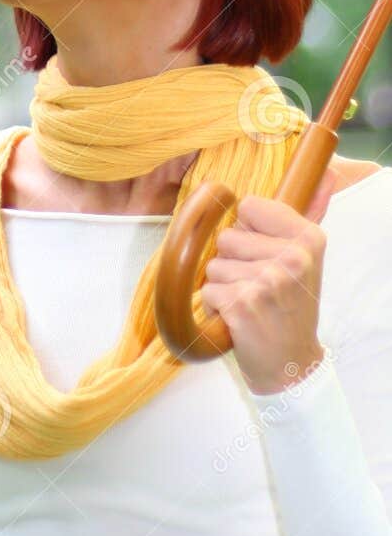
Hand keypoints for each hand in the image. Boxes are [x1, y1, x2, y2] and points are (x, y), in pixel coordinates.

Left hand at [199, 165, 335, 394]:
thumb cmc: (292, 306)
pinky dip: (216, 307)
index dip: (248, 231)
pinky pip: (207, 290)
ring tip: (250, 303)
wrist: (290, 363)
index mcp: (308, 237)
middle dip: (233, 262)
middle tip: (258, 286)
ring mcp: (268, 281)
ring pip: (214, 265)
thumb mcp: (308, 258)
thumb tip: (328, 172)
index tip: (265, 254)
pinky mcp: (243, 304)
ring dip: (224, 286)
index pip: (249, 206)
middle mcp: (293, 256)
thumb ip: (311, 211)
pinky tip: (239, 318)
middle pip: (226, 237)